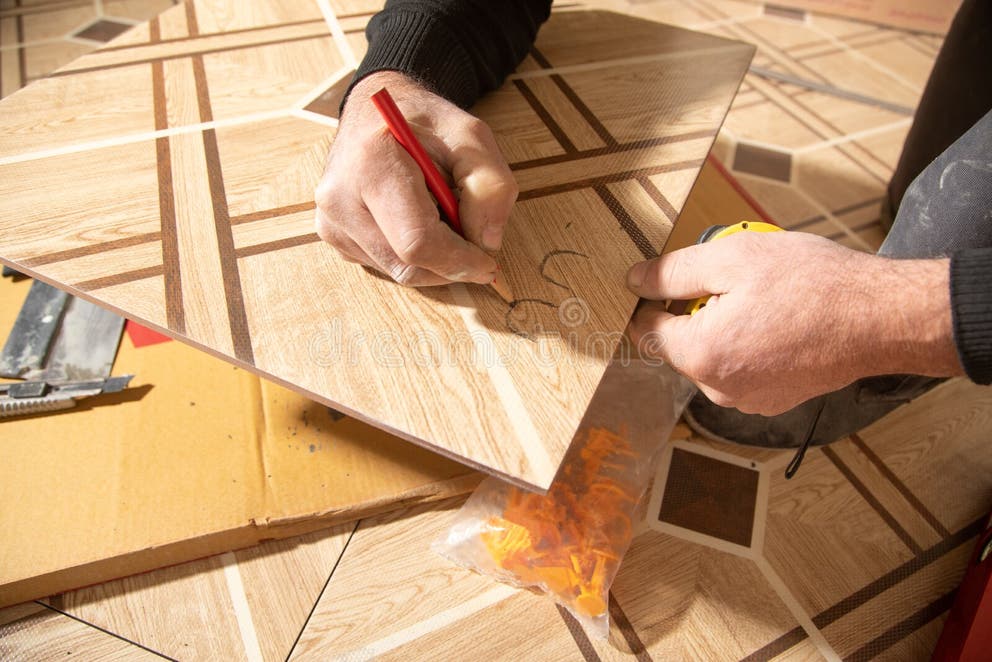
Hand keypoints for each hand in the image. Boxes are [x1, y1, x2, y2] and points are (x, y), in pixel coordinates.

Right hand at [314, 71, 517, 285]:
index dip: (458, 261)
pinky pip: (384, 266)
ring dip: (433, 260)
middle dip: (450, 265)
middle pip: (407, 266)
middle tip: (475, 245)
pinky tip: (417, 221)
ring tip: (442, 218)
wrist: (376, 114)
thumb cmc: (424, 124)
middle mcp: (340, 197)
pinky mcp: (333, 235)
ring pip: (398, 272)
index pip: (416, 241)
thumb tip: (486, 243)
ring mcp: (331, 220)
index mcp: (372, 163)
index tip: (488, 262)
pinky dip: (412, 256)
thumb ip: (491, 186)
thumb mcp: (472, 137)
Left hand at [625, 231, 961, 414]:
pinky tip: (779, 320)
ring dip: (723, 326)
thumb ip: (674, 272)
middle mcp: (718, 389)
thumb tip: (635, 280)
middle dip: (694, 310)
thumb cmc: (813, 284)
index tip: (674, 276)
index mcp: (701, 355)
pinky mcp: (773, 400)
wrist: (882, 319)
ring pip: (712, 356)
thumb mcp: (733, 258)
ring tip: (762, 297)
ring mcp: (747, 400)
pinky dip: (750, 344)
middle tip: (732, 279)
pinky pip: (742, 368)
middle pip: (680, 344)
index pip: (645, 330)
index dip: (652, 298)